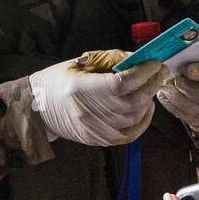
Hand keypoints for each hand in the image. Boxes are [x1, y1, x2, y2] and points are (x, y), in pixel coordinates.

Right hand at [28, 57, 168, 146]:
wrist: (38, 108)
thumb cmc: (58, 80)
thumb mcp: (81, 62)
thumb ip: (110, 59)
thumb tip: (139, 59)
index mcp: (81, 89)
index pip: (122, 83)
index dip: (143, 73)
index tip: (154, 62)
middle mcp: (89, 113)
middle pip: (132, 102)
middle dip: (152, 84)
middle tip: (160, 71)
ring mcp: (94, 130)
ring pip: (135, 117)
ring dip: (149, 99)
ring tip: (153, 84)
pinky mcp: (99, 140)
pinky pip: (130, 134)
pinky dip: (144, 120)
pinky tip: (147, 106)